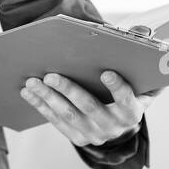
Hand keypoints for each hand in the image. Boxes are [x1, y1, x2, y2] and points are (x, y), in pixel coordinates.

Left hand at [20, 70, 159, 147]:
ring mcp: (94, 134)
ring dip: (48, 98)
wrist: (118, 124)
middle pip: (90, 108)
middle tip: (50, 75)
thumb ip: (140, 56)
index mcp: (132, 112)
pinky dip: (41, 105)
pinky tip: (28, 92)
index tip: (106, 72)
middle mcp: (114, 127)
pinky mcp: (77, 138)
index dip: (118, 88)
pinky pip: (56, 121)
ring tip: (32, 81)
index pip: (126, 100)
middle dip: (69, 90)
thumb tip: (140, 30)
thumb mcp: (139, 79)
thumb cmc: (127, 92)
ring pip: (69, 115)